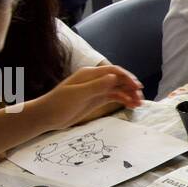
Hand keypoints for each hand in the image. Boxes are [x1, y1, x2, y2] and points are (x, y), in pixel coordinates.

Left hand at [29, 65, 144, 129]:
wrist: (47, 116)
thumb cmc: (59, 104)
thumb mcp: (78, 94)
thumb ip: (96, 86)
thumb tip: (113, 77)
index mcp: (90, 74)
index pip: (113, 71)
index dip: (127, 77)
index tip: (137, 87)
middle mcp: (95, 79)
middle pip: (118, 79)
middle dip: (131, 87)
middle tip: (140, 98)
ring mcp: (96, 89)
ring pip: (117, 89)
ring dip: (129, 95)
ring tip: (138, 104)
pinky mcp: (95, 99)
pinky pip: (112, 97)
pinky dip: (122, 100)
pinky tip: (130, 106)